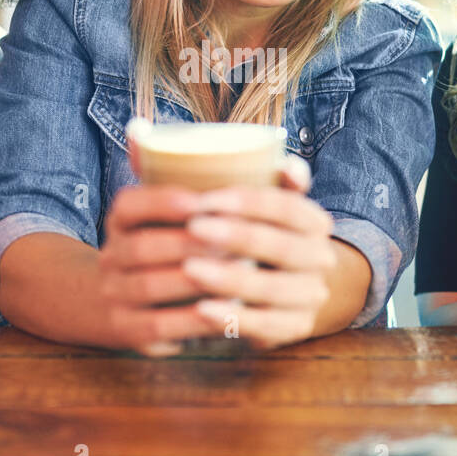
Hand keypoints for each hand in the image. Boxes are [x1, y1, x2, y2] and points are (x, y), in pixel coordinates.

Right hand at [97, 183, 226, 355]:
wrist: (107, 302)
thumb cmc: (161, 247)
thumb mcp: (162, 215)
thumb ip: (180, 182)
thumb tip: (181, 138)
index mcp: (119, 221)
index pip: (130, 205)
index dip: (162, 201)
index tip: (201, 201)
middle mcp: (110, 257)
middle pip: (141, 248)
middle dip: (189, 244)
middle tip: (235, 240)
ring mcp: (114, 295)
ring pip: (148, 286)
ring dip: (195, 280)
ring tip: (236, 274)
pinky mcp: (127, 330)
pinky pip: (157, 326)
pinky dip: (191, 320)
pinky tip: (225, 311)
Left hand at [183, 155, 337, 350]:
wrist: (284, 288)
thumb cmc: (248, 233)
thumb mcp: (241, 200)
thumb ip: (197, 167)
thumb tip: (137, 127)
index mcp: (312, 219)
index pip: (286, 204)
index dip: (247, 201)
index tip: (204, 199)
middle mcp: (319, 256)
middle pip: (281, 245)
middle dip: (237, 236)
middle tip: (193, 230)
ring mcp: (310, 294)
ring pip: (273, 288)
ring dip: (231, 278)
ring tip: (190, 270)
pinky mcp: (295, 328)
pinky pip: (268, 327)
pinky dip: (235, 318)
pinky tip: (201, 310)